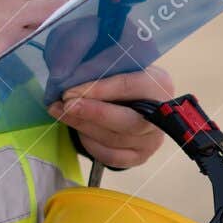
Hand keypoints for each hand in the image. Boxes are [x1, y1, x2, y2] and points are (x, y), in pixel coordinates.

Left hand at [48, 65, 173, 169]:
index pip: (128, 87)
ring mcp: (152, 140)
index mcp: (159, 84)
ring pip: (113, 139)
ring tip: (61, 113)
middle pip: (125, 120)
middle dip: (91, 113)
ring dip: (83, 126)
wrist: (140, 101)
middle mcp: (161, 116)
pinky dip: (90, 144)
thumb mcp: (121, 66)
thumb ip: (104, 68)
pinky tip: (77, 130)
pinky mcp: (140, 156)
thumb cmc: (125, 79)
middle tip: (65, 105)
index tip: (71, 91)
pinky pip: (111, 156)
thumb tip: (70, 72)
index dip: (98, 90)